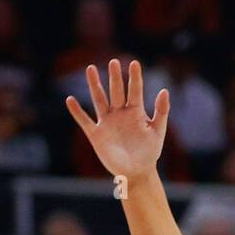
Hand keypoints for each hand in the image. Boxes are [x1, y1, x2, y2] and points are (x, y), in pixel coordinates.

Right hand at [66, 59, 168, 184]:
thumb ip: (161, 112)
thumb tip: (164, 90)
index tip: (134, 63)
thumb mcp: (157, 132)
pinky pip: (84, 121)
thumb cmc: (149, 152)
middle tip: (114, 62)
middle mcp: (119, 113)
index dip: (134, 78)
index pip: (135, 91)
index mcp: (135, 112)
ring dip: (94, 85)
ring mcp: (107, 122)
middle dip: (115, 77)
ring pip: (99, 100)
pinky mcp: (96, 134)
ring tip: (90, 69)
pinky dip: (77, 112)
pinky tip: (70, 99)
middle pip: (116, 91)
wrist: (137, 172)